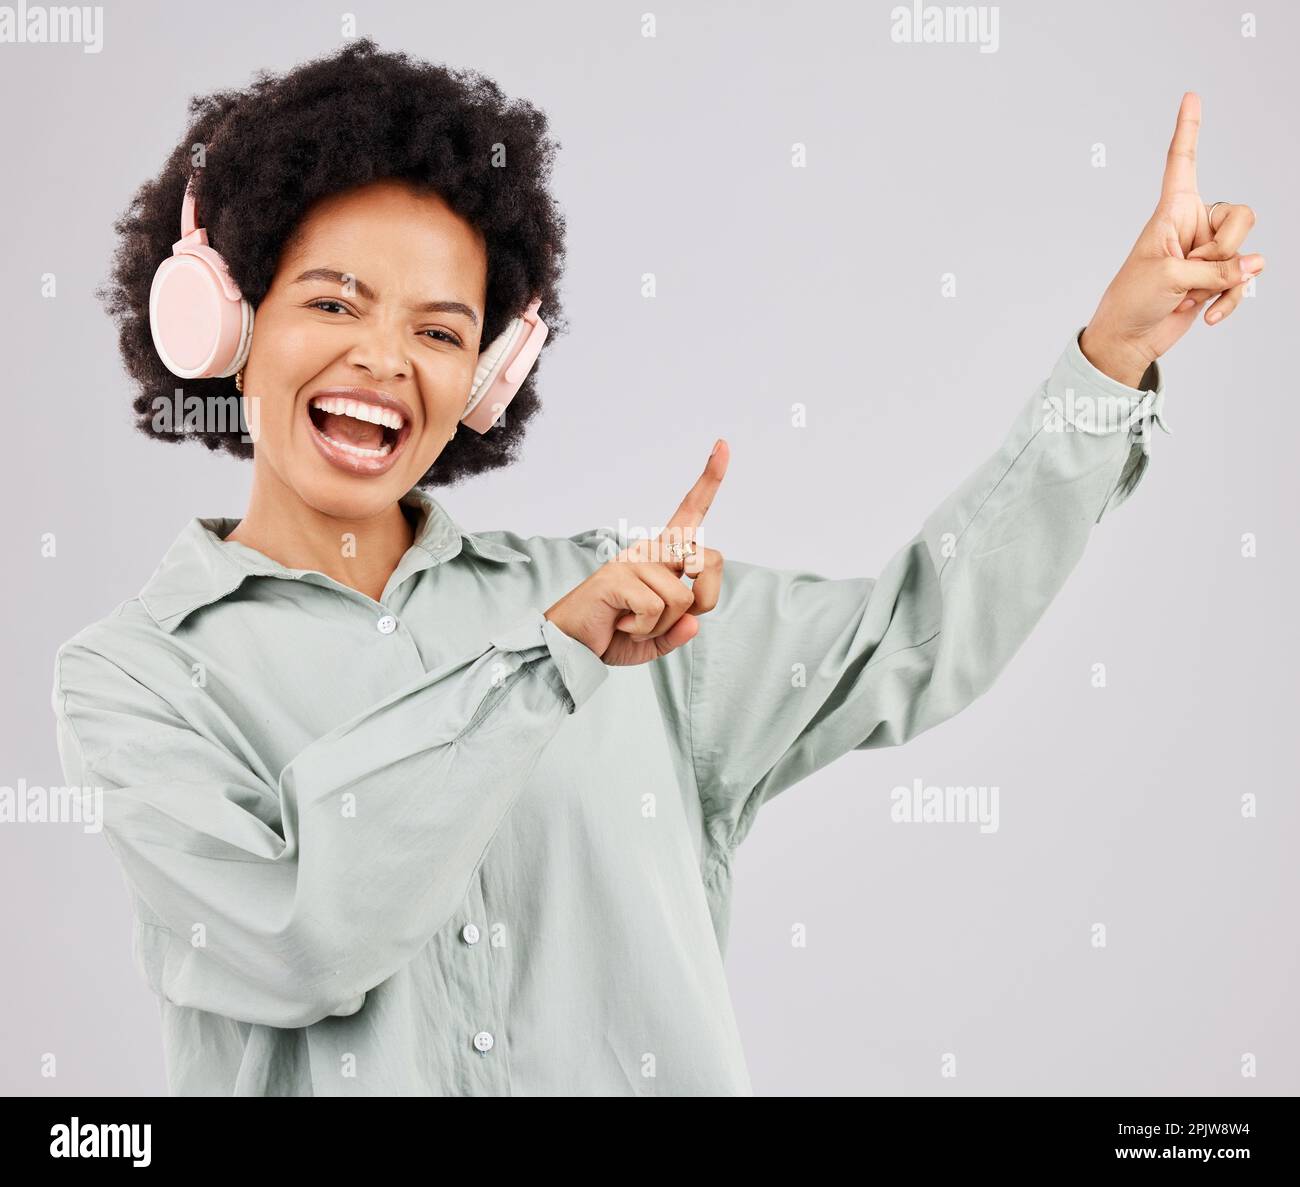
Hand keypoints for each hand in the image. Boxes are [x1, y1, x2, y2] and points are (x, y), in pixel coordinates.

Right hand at [544, 441, 728, 666]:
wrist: (570, 646)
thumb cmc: (612, 634)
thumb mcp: (657, 637)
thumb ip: (678, 631)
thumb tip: (694, 622)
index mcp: (661, 557)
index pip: (691, 514)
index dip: (710, 480)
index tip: (723, 445)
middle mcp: (649, 550)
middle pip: (710, 560)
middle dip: (707, 598)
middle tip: (672, 618)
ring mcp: (633, 559)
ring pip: (685, 598)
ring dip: (664, 625)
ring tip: (633, 622)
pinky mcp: (617, 575)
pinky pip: (657, 609)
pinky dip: (644, 629)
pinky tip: (621, 623)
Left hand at [1080, 92, 1263, 387]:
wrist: (1129, 339)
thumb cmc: (1133, 300)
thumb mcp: (1171, 276)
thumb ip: (1217, 267)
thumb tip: (1255, 265)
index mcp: (1172, 211)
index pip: (1182, 162)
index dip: (1188, 129)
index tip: (1190, 95)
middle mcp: (1193, 224)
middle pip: (1240, 215)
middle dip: (1223, 248)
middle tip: (1189, 270)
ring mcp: (1207, 251)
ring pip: (1245, 249)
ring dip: (1220, 278)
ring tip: (1187, 292)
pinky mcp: (1215, 277)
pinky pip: (1243, 279)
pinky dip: (1228, 300)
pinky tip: (1207, 316)